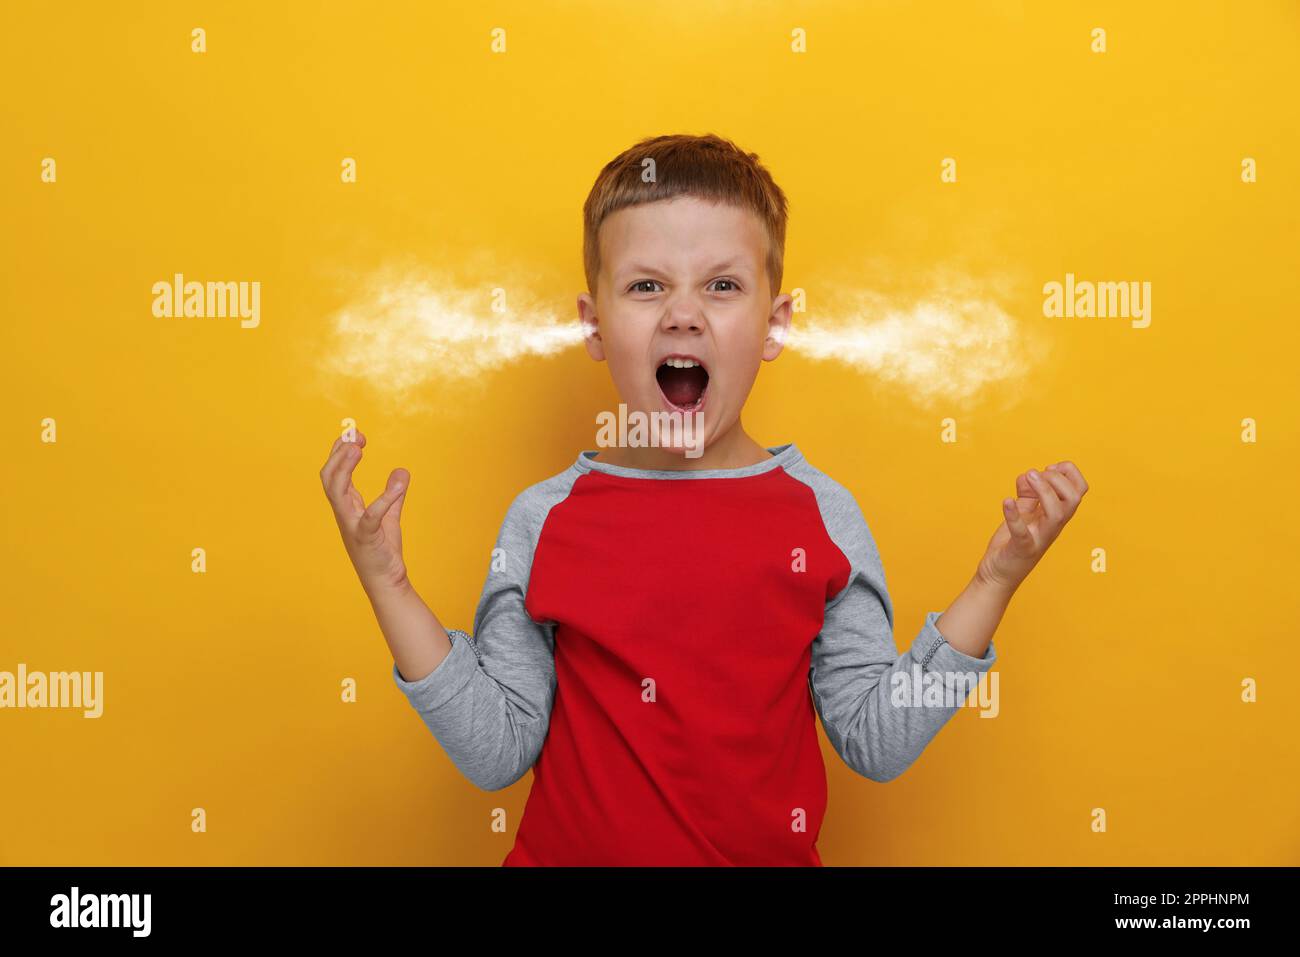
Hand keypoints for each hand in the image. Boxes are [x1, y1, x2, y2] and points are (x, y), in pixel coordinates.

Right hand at [319, 429, 411, 593]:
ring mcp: (352, 525)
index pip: (334, 473)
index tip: (355, 435)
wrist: (385, 580)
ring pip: (336, 492)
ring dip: (344, 468)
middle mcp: (344, 513)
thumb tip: (402, 471)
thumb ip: (394, 495)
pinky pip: (371, 516)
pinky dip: (383, 499)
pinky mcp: (367, 537)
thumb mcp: (389, 517)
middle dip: (338, 454)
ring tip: (357, 449)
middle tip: (354, 437)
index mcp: (347, 506)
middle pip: (329, 477)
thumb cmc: (381, 549)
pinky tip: (399, 483)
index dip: (341, 452)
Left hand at [976, 460, 1088, 592]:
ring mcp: (1039, 538)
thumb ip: (1028, 494)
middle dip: (1058, 479)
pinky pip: (1022, 533)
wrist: (997, 575)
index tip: (1048, 468)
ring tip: (1028, 477)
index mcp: (1055, 515)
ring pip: (1058, 514)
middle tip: (1036, 474)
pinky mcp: (1022, 548)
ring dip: (1044, 490)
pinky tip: (1006, 501)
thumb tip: (1029, 474)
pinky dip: (1014, 515)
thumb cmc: (1012, 543)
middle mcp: (1052, 526)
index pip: (1079, 490)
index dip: (1068, 472)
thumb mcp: (1022, 513)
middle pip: (1074, 499)